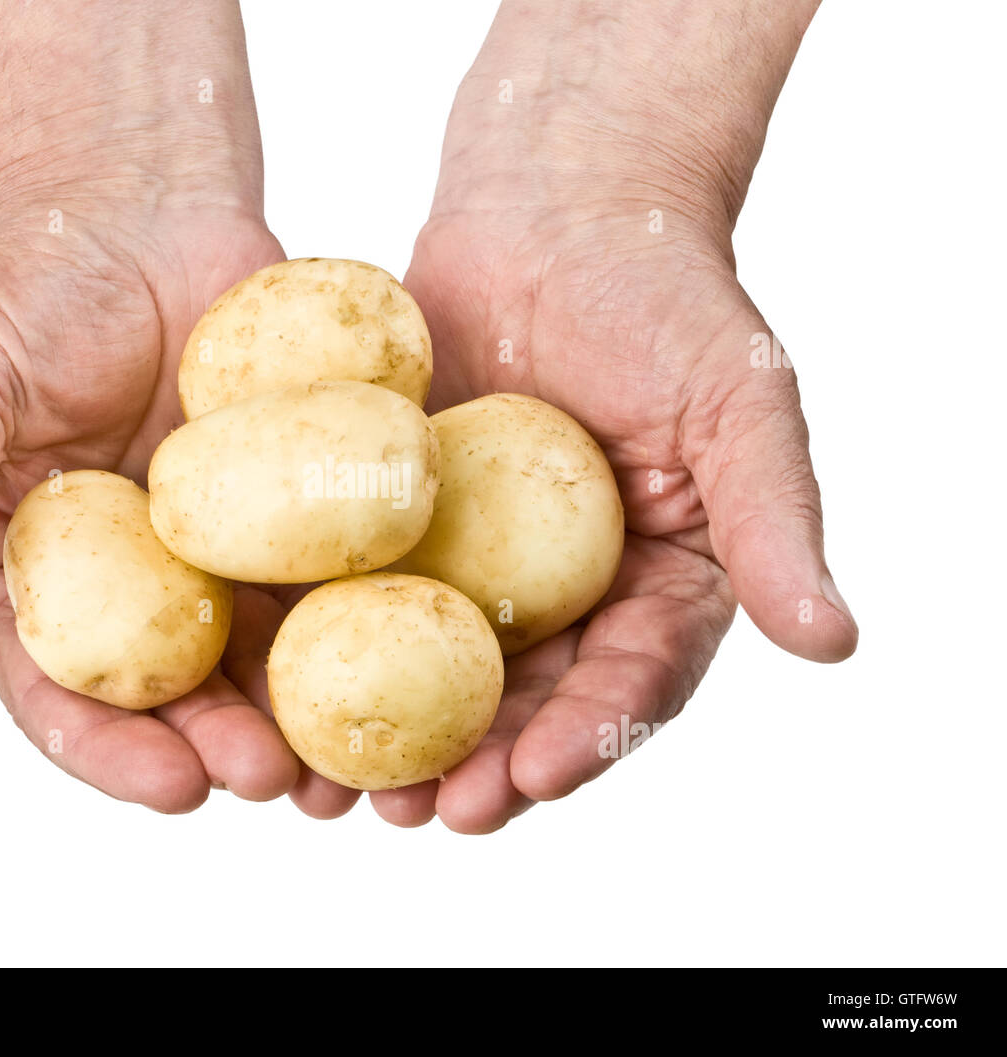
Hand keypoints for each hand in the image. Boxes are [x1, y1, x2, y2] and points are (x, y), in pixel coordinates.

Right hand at [0, 0, 298, 810]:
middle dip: (221, 748)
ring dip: (303, 714)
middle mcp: (133, 583)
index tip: (170, 788)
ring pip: (262, 653)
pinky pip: (330, 572)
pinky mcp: (290, 508)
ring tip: (348, 762)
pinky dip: (362, 623)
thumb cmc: (36, 288)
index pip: (63, 686)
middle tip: (273, 782)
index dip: (109, 747)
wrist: (141, 210)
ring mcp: (218, 550)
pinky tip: (405, 658)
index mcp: (41, 579)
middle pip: (176, 692)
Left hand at [356, 0, 857, 831]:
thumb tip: (834, 641)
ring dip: (388, 734)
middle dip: (476, 765)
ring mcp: (472, 560)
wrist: (553, 207)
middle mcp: (563, 589)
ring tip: (341, 789)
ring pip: (427, 667)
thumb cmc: (662, 295)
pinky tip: (276, 690)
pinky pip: (354, 589)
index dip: (587, 736)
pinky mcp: (393, 522)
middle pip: (520, 699)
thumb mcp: (736, 404)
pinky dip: (320, 644)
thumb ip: (775, 520)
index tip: (536, 777)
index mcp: (654, 582)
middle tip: (431, 812)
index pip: (628, 680)